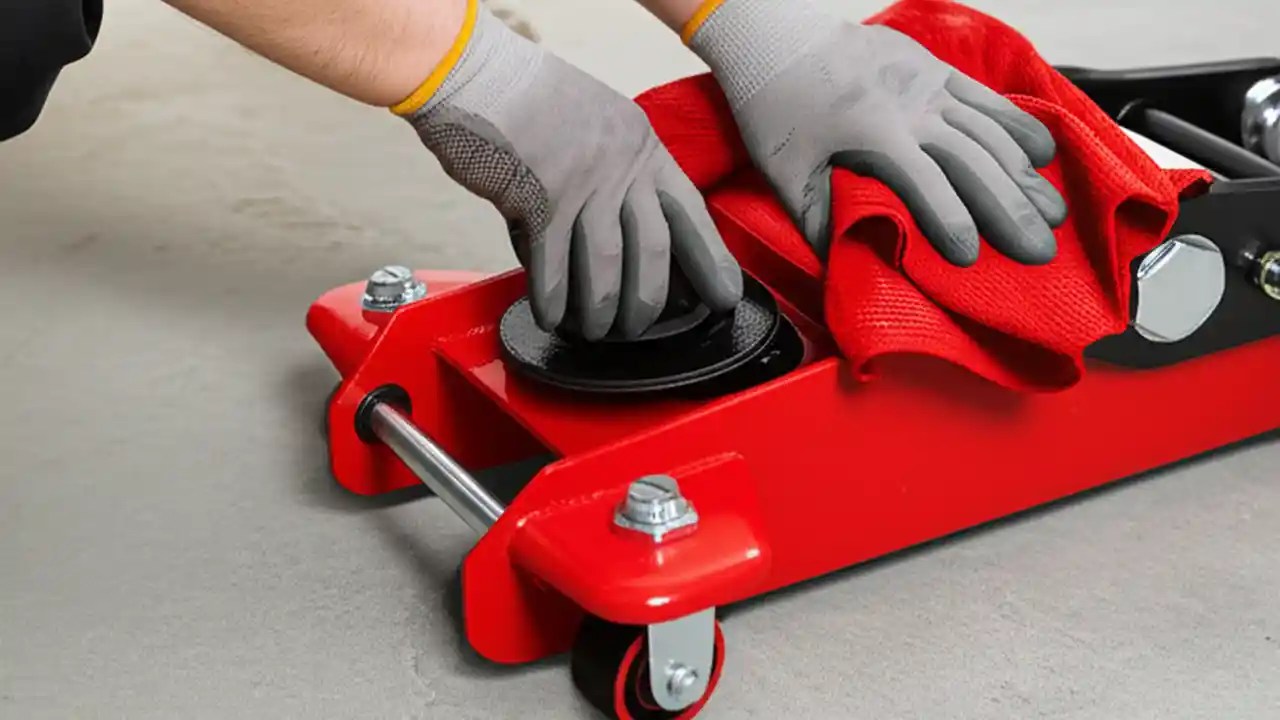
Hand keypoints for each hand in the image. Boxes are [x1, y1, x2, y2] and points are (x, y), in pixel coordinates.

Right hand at [397, 3, 742, 339]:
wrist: (475, 75)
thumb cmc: (527, 103)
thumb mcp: (597, 126)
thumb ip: (617, 177)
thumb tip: (623, 240)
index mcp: (642, 146)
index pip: (690, 213)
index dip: (711, 261)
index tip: (723, 296)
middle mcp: (621, 164)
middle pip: (653, 250)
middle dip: (646, 303)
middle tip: (636, 328)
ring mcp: (583, 182)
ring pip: (607, 268)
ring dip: (600, 312)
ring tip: (593, 331)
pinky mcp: (540, 200)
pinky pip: (554, 268)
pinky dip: (554, 301)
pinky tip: (551, 316)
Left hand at [686, 0, 1066, 265]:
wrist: (777, 36)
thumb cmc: (774, 106)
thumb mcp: (784, 171)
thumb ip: (815, 219)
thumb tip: (840, 264)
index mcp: (874, 132)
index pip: (926, 184)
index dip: (951, 221)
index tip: (969, 257)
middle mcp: (912, 105)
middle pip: (974, 162)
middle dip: (1010, 210)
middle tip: (1038, 251)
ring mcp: (929, 83)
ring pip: (991, 132)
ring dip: (1025, 176)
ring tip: (1052, 215)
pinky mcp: (935, 68)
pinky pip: (987, 98)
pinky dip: (1019, 126)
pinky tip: (1043, 156)